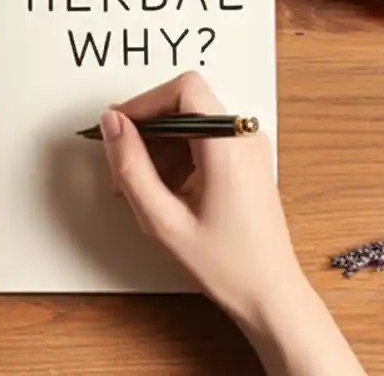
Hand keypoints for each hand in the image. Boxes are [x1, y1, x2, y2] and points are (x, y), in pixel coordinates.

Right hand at [99, 72, 365, 375]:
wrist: (270, 295)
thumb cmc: (225, 265)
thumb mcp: (162, 219)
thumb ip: (131, 166)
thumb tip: (112, 125)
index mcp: (228, 145)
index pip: (184, 89)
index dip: (144, 102)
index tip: (118, 128)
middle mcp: (245, 137)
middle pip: (185, 105)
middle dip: (147, 130)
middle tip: (121, 168)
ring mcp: (249, 149)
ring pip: (192, 125)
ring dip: (160, 148)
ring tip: (142, 190)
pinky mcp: (247, 162)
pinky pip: (205, 143)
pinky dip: (178, 159)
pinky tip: (164, 193)